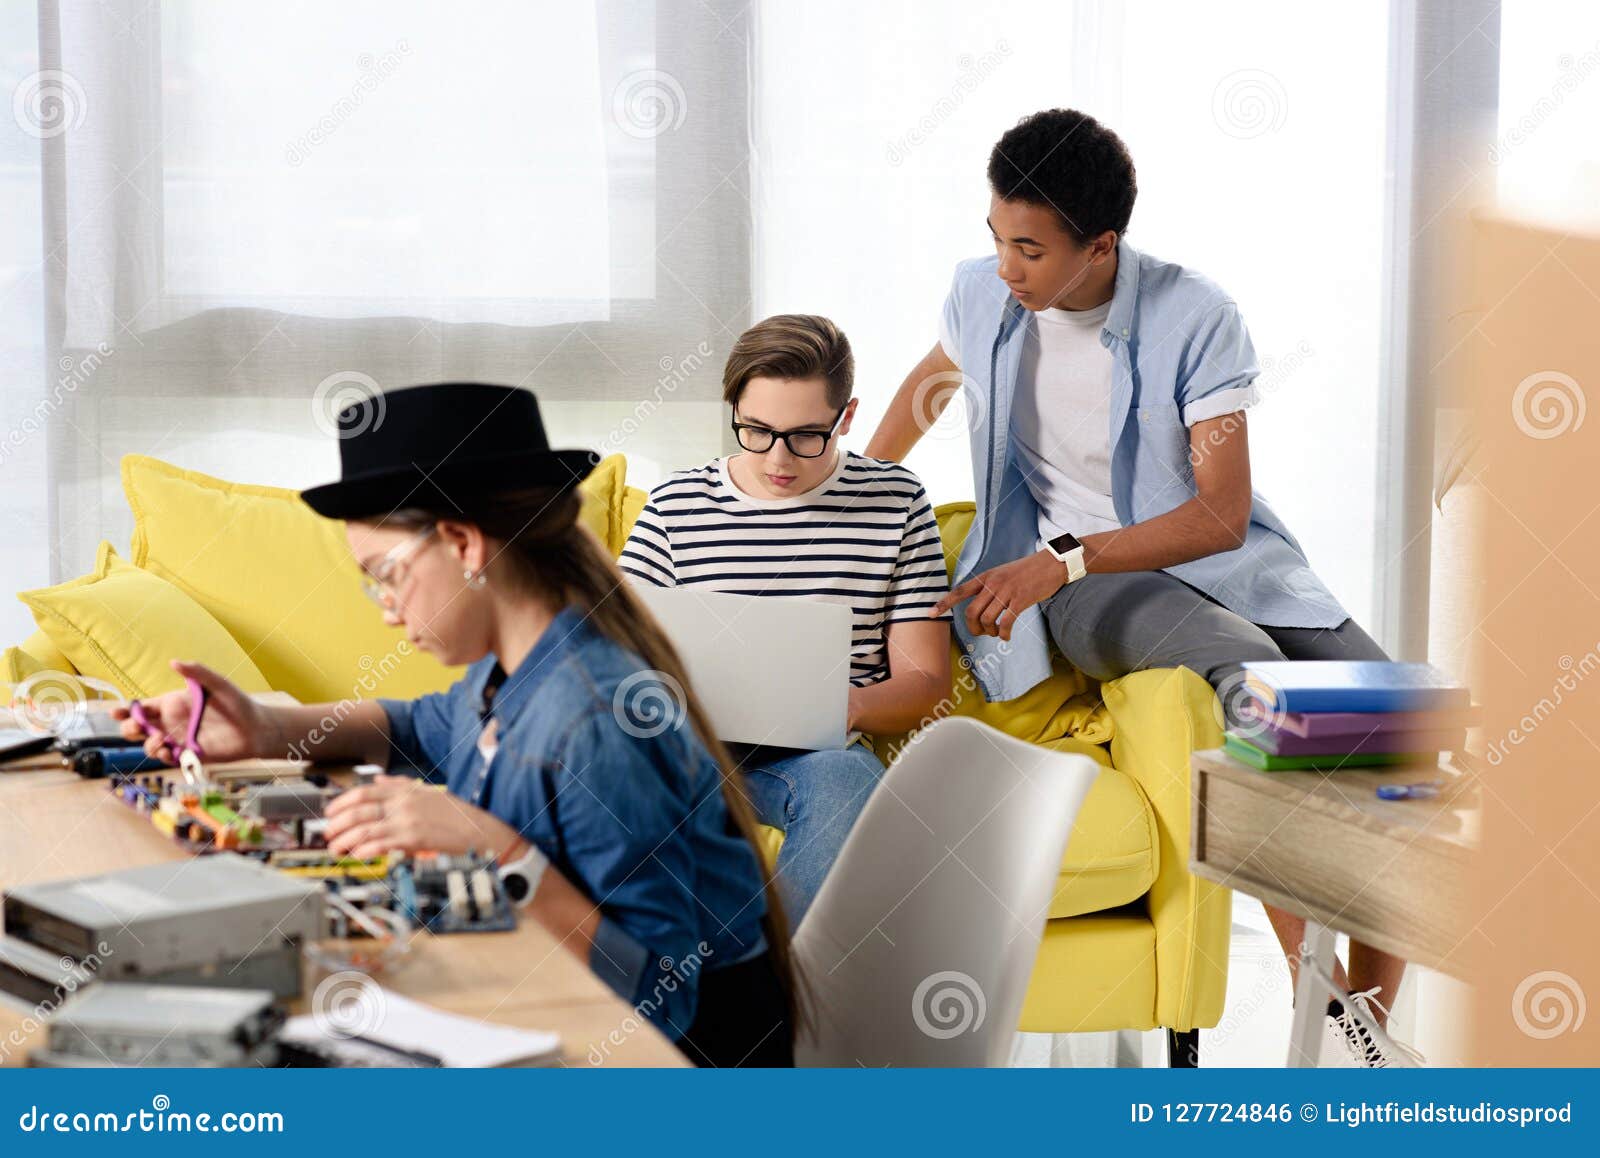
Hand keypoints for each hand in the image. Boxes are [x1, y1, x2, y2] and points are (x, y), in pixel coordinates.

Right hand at [112, 660, 267, 764]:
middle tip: (136, 728)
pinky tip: (168, 752)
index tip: (116, 712)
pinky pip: (167, 759)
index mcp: (172, 703)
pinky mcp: (188, 755)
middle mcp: (171, 723)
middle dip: (129, 729)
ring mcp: (178, 740)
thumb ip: (197, 672)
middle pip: (137, 728)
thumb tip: (174, 662)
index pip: (141, 708)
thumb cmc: (238, 703)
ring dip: (147, 745)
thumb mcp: (218, 684)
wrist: (256, 728)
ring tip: (159, 742)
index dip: (125, 711)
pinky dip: (163, 757)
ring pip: (149, 745)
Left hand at [323, 774, 524, 860]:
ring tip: (336, 849)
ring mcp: (408, 820)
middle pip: (359, 810)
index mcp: (404, 790)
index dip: (341, 802)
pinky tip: (358, 855)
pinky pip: (381, 844)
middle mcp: (403, 803)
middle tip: (327, 834)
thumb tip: (378, 780)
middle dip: (337, 824)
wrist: (479, 829)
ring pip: (366, 829)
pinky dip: (365, 850)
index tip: (329, 812)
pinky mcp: (414, 839)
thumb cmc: (455, 814)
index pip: (363, 792)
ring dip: (346, 840)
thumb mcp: (426, 791)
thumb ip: (399, 785)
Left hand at [930, 550, 1068, 640]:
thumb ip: (988, 586)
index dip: (943, 604)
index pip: (959, 591)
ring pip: (987, 620)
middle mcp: (993, 584)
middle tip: (982, 633)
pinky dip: (1004, 634)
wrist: (1051, 564)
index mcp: (985, 577)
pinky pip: (1006, 622)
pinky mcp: (1021, 600)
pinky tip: (1007, 637)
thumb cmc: (1026, 571)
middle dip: (973, 628)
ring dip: (990, 632)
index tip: (930, 614)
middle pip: (971, 612)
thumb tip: (978, 606)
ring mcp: (1007, 592)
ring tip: (997, 633)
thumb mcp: (1002, 573)